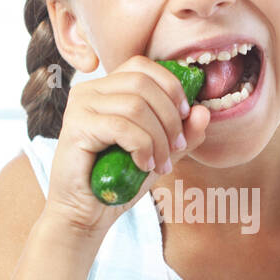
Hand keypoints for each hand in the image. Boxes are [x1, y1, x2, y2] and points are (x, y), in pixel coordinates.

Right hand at [45, 56, 210, 239]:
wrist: (85, 213)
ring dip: (159, 137)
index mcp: (105, 89)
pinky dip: (142, 146)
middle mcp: (89, 90)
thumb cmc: (119, 182)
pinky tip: (144, 165)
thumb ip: (182, 133)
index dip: (171, 85)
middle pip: (143, 83)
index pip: (142, 66)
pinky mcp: (76, 127)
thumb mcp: (159, 153)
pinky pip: (122, 127)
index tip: (186, 115)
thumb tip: (204, 111)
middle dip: (170, 117)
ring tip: (161, 163)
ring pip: (136, 105)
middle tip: (178, 148)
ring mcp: (80, 106)